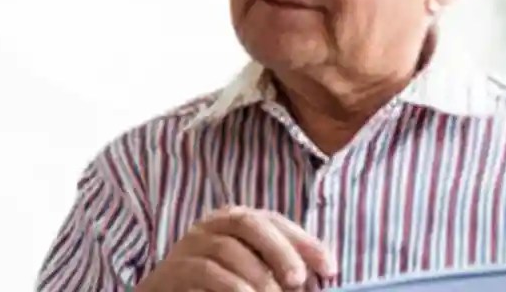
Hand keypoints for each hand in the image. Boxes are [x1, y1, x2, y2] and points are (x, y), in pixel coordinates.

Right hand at [133, 206, 336, 291]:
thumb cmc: (217, 285)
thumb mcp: (252, 271)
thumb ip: (280, 268)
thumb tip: (321, 276)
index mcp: (232, 221)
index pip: (272, 220)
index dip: (303, 241)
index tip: (330, 269)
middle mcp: (209, 226)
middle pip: (247, 222)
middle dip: (279, 250)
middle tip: (299, 280)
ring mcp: (190, 246)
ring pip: (227, 249)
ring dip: (258, 277)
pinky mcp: (176, 270)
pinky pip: (206, 272)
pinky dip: (233, 288)